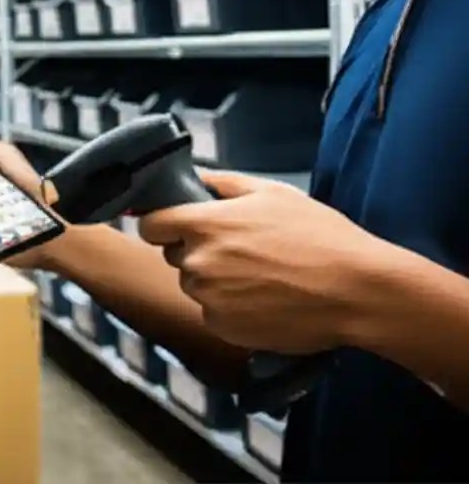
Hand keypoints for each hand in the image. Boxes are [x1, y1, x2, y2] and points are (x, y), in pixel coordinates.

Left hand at [137, 170, 398, 353]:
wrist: (357, 291)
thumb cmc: (320, 236)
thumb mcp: (273, 193)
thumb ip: (223, 183)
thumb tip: (194, 179)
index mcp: (205, 225)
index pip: (150, 225)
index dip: (162, 224)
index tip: (177, 226)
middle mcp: (198, 263)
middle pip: (176, 256)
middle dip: (198, 251)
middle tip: (242, 250)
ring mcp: (209, 298)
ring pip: (196, 285)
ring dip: (216, 281)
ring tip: (262, 276)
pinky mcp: (223, 327)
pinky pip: (213, 313)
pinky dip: (231, 308)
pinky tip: (265, 300)